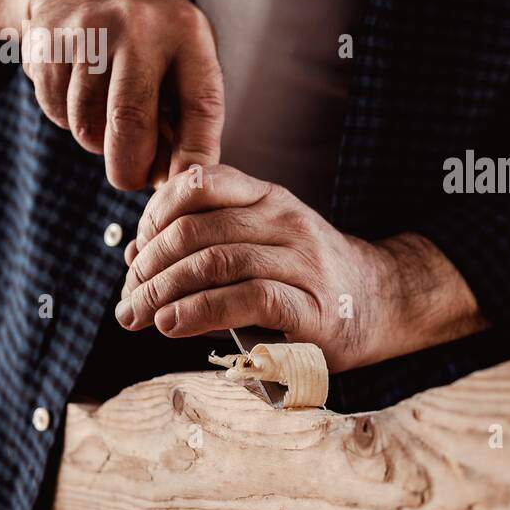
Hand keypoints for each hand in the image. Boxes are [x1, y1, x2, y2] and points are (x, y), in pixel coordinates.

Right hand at [0, 0, 223, 189]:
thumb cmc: (148, 35)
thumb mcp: (182, 55)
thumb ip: (186, 112)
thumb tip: (176, 179)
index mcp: (187, 32)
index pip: (201, 104)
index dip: (195, 154)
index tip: (187, 185)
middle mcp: (140, 26)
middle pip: (131, 119)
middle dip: (130, 167)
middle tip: (130, 179)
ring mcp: (90, 30)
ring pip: (87, 123)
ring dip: (96, 141)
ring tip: (106, 119)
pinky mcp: (48, 42)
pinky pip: (56, 110)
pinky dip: (68, 119)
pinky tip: (79, 94)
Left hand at [115, 165, 486, 372]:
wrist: (382, 303)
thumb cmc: (309, 277)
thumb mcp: (267, 237)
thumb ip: (213, 236)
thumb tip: (137, 258)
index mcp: (269, 197)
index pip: (199, 183)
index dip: (154, 216)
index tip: (136, 252)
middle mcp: (286, 220)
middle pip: (197, 230)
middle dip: (148, 266)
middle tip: (127, 297)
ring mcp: (303, 262)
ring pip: (216, 262)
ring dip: (164, 292)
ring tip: (138, 315)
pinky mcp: (311, 308)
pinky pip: (247, 299)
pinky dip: (199, 312)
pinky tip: (172, 325)